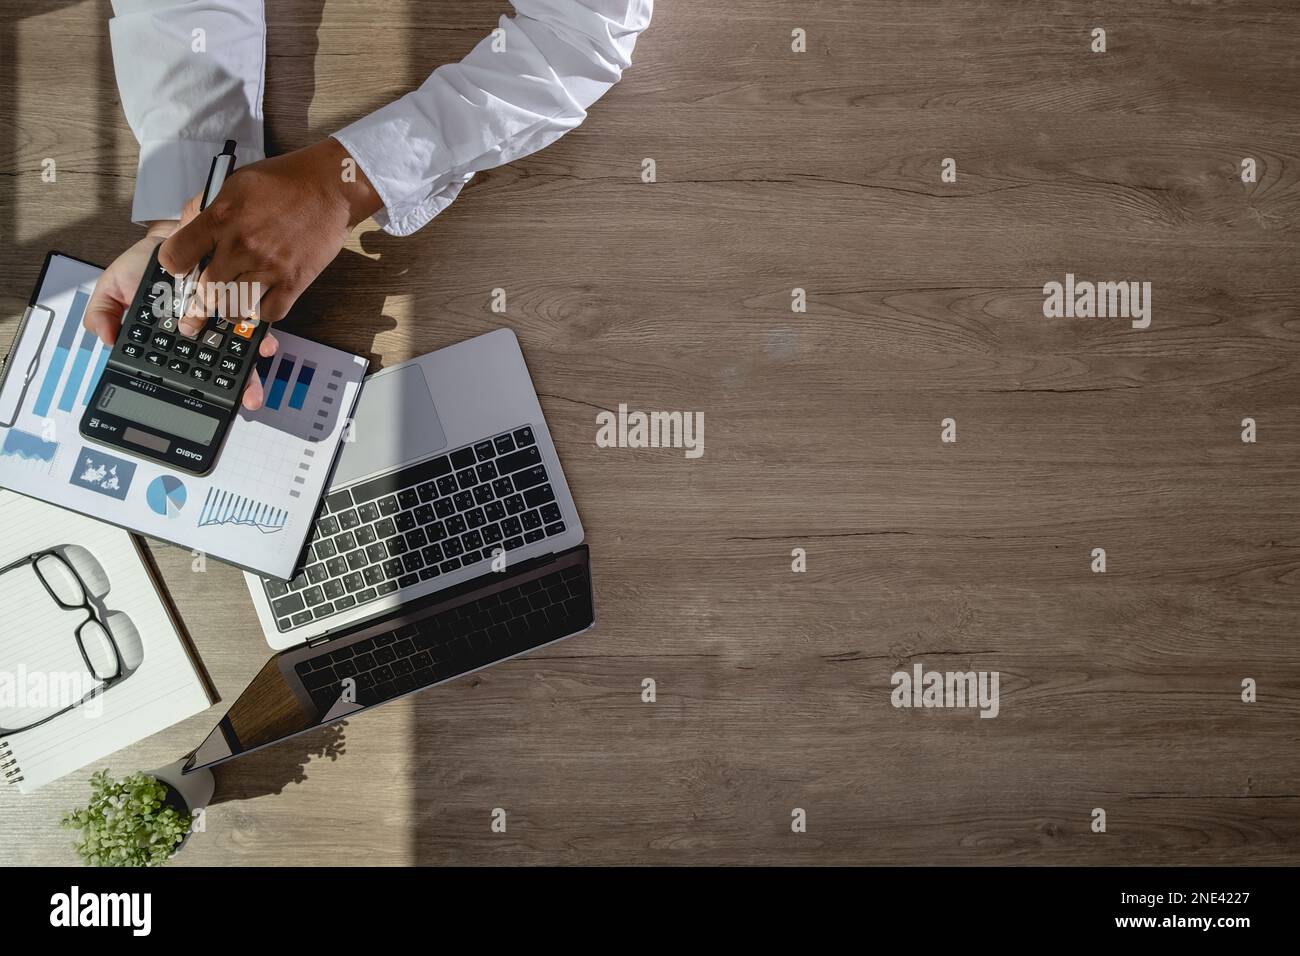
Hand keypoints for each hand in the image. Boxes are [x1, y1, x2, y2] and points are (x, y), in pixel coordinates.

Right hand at [83, 220, 278, 410]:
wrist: (175, 237)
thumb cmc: (144, 265)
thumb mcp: (112, 286)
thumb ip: (104, 312)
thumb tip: (105, 340)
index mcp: (170, 340)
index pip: (181, 371)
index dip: (192, 387)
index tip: (201, 401)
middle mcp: (198, 337)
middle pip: (215, 371)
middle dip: (230, 391)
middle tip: (241, 403)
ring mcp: (220, 324)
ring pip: (236, 356)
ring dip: (249, 374)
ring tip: (253, 390)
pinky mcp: (238, 307)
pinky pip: (252, 326)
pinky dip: (259, 338)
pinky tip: (263, 346)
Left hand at [160, 137, 381, 338]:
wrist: (331, 186)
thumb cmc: (284, 181)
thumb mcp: (234, 183)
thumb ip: (207, 209)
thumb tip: (186, 232)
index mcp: (220, 218)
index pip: (175, 256)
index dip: (175, 265)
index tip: (183, 268)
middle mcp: (241, 246)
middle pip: (205, 290)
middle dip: (204, 295)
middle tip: (209, 293)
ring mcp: (268, 267)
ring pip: (234, 307)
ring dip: (231, 306)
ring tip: (235, 298)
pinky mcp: (294, 282)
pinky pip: (269, 314)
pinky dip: (263, 310)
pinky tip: (263, 298)